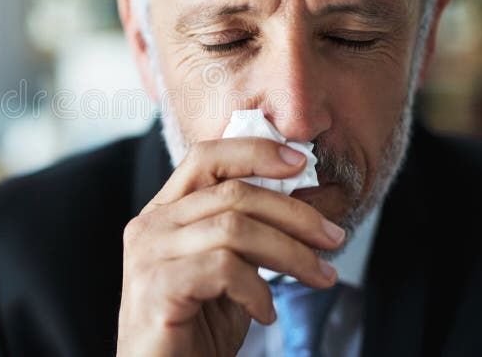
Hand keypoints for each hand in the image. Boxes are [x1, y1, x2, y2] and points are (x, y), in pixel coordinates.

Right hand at [116, 137, 345, 356]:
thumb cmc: (196, 328)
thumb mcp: (230, 270)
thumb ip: (250, 230)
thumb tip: (303, 195)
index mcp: (164, 212)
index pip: (206, 158)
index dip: (255, 153)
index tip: (301, 162)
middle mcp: (150, 226)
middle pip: (232, 193)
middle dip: (294, 213)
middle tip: (333, 238)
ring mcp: (149, 256)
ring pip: (234, 229)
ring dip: (290, 252)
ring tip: (317, 276)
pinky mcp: (158, 287)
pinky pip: (224, 268)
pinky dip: (258, 290)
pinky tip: (265, 312)